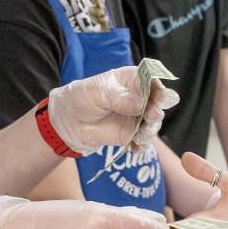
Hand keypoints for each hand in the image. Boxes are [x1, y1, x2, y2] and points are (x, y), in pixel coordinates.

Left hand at [47, 67, 179, 155]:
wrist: (69, 121)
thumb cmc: (82, 98)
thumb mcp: (97, 93)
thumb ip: (119, 98)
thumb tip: (140, 104)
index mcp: (131, 80)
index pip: (151, 81)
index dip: (157, 88)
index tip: (158, 97)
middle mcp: (138, 98)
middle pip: (156, 103)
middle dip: (156, 111)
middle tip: (151, 117)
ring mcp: (136, 116)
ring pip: (153, 123)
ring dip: (150, 130)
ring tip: (140, 136)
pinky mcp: (131, 133)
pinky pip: (142, 140)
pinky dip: (142, 145)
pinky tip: (135, 148)